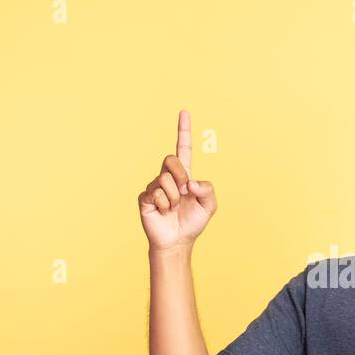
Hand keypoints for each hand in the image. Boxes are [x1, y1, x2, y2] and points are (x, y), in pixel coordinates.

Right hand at [139, 109, 216, 249]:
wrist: (178, 241)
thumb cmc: (192, 223)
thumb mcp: (209, 206)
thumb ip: (207, 189)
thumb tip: (190, 182)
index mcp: (184, 175)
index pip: (183, 149)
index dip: (184, 131)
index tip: (184, 112)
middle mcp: (168, 177)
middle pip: (170, 159)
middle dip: (180, 175)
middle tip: (184, 192)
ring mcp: (155, 186)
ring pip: (165, 180)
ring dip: (174, 197)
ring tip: (173, 208)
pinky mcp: (145, 197)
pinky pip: (156, 193)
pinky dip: (164, 205)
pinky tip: (163, 212)